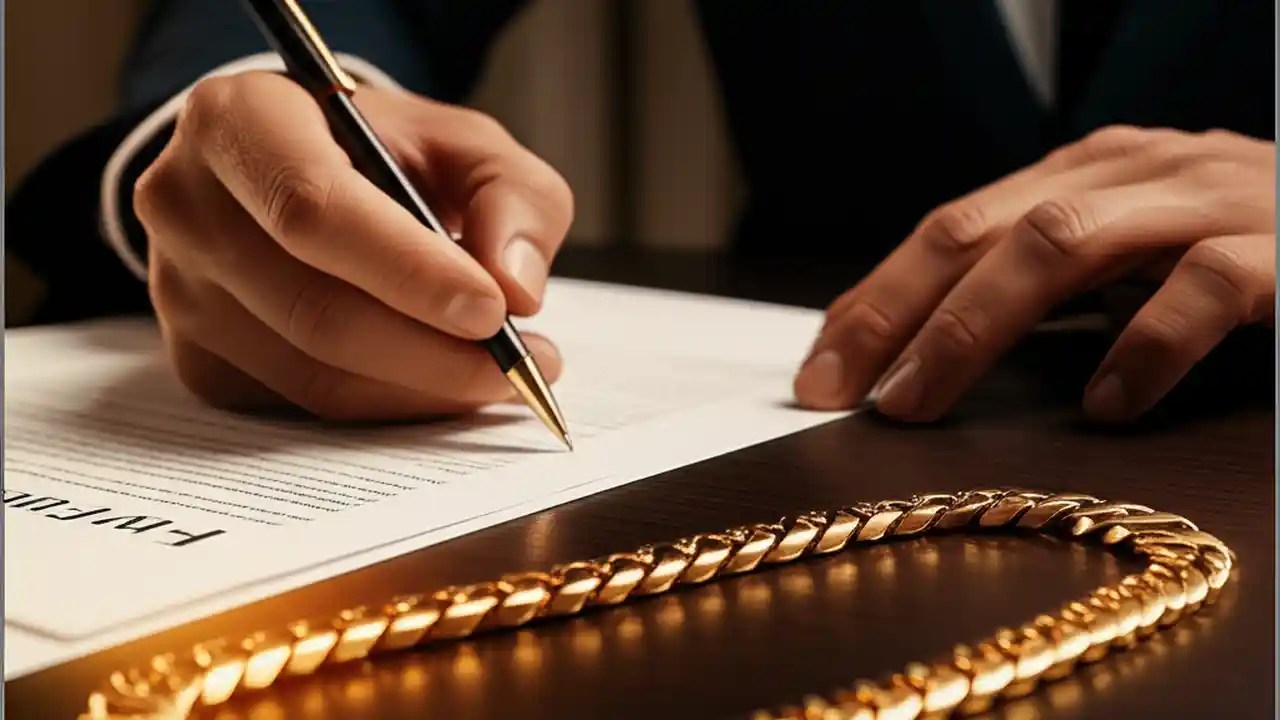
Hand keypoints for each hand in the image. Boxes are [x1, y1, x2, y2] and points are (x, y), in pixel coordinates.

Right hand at [135, 72, 572, 419]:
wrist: (297, 174)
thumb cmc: (383, 153)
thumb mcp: (463, 142)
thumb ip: (513, 197)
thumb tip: (517, 289)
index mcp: (238, 120)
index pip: (313, 209)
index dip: (408, 270)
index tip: (494, 311)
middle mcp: (186, 204)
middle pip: (315, 309)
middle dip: (434, 352)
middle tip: (523, 362)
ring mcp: (179, 291)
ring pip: (315, 376)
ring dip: (424, 390)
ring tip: (502, 373)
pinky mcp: (199, 360)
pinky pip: (305, 409)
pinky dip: (390, 407)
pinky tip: (439, 382)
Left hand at [794, 126, 1274, 422]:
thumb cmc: (1245, 240)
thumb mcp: (1131, 248)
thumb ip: (1048, 282)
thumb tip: (930, 349)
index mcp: (1085, 174)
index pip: (952, 228)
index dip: (876, 296)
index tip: (820, 368)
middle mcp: (1131, 173)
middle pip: (982, 232)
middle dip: (894, 312)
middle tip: (840, 390)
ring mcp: (1204, 201)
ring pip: (1062, 244)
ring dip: (973, 327)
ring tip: (919, 401)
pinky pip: (1202, 287)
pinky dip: (1144, 344)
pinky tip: (1104, 404)